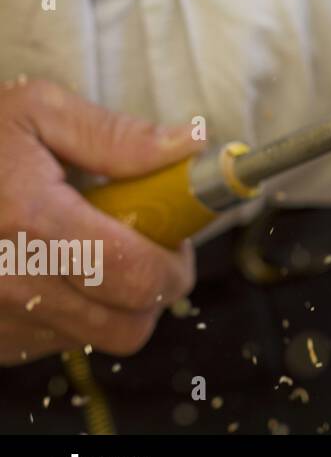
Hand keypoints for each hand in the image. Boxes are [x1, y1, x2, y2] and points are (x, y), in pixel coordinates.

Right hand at [0, 80, 201, 363]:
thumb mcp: (36, 111)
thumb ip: (116, 135)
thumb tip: (188, 145)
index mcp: (29, 220)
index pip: (136, 275)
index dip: (174, 264)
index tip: (177, 239)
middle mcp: (7, 281)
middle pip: (126, 326)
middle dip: (153, 289)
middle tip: (145, 247)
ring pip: (95, 339)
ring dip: (112, 302)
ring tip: (90, 249)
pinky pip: (53, 345)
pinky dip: (71, 314)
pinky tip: (53, 269)